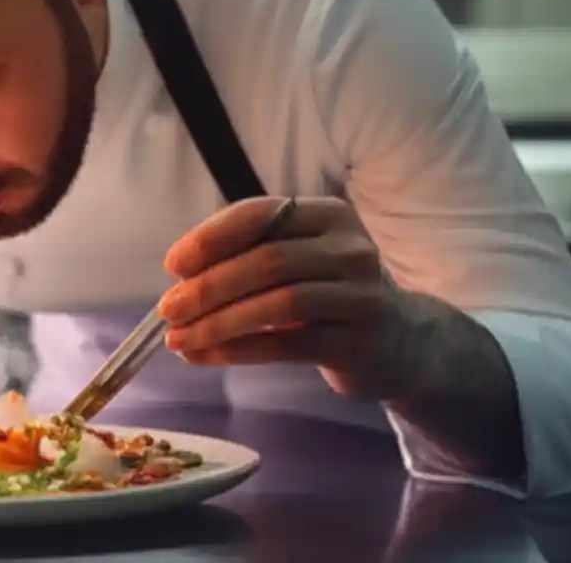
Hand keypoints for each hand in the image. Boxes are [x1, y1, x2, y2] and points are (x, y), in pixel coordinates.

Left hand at [158, 196, 409, 399]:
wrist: (402, 342)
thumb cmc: (329, 292)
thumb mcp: (298, 258)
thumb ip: (248, 254)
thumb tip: (181, 274)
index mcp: (327, 215)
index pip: (259, 214)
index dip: (210, 239)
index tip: (172, 265)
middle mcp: (349, 248)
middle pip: (266, 261)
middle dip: (208, 287)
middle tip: (168, 309)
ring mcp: (360, 295)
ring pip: (277, 304)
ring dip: (218, 323)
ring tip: (178, 339)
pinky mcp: (358, 342)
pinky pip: (286, 345)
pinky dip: (237, 350)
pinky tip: (205, 357)